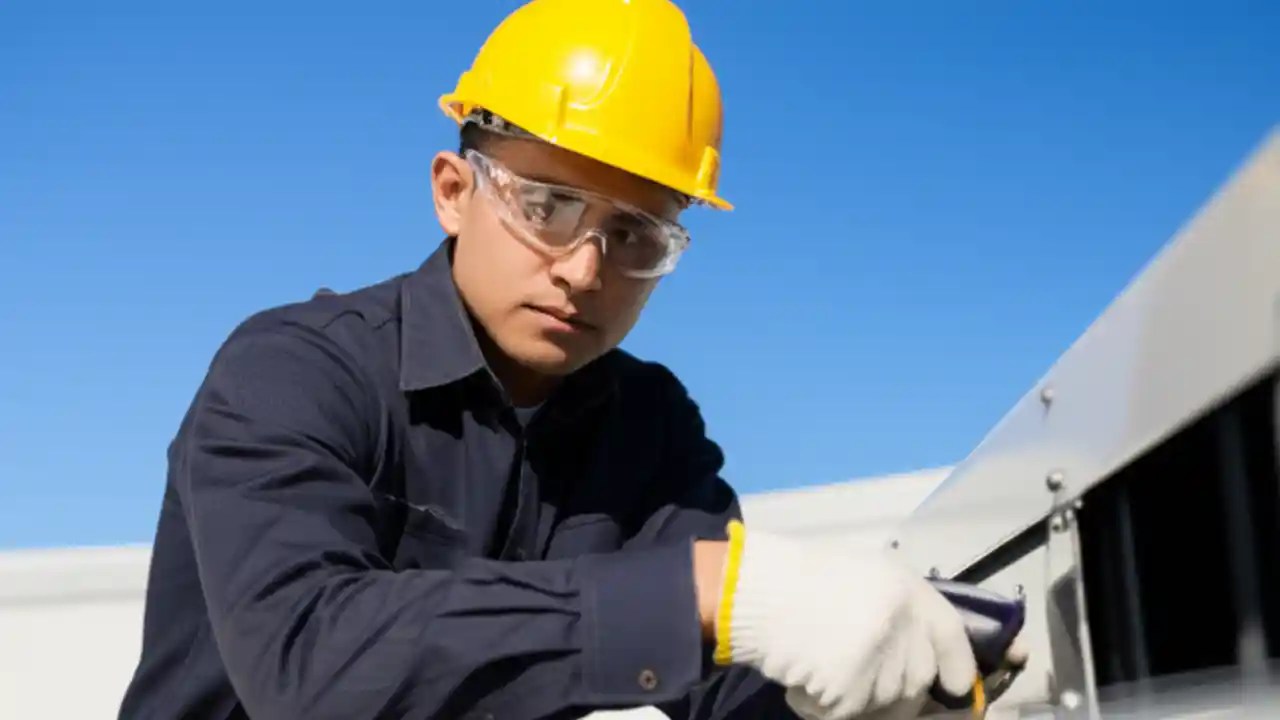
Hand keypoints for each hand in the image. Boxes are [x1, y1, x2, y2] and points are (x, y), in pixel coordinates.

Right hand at [711, 522, 976, 719]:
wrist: (755, 592)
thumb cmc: (800, 576)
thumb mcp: (862, 572)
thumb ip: (897, 606)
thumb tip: (916, 643)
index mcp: (907, 590)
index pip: (951, 636)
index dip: (957, 665)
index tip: (954, 685)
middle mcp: (902, 626)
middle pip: (917, 679)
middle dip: (895, 686)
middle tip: (855, 676)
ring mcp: (879, 661)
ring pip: (885, 702)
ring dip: (857, 697)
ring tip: (818, 668)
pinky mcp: (851, 691)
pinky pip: (846, 714)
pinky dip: (820, 706)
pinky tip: (799, 681)